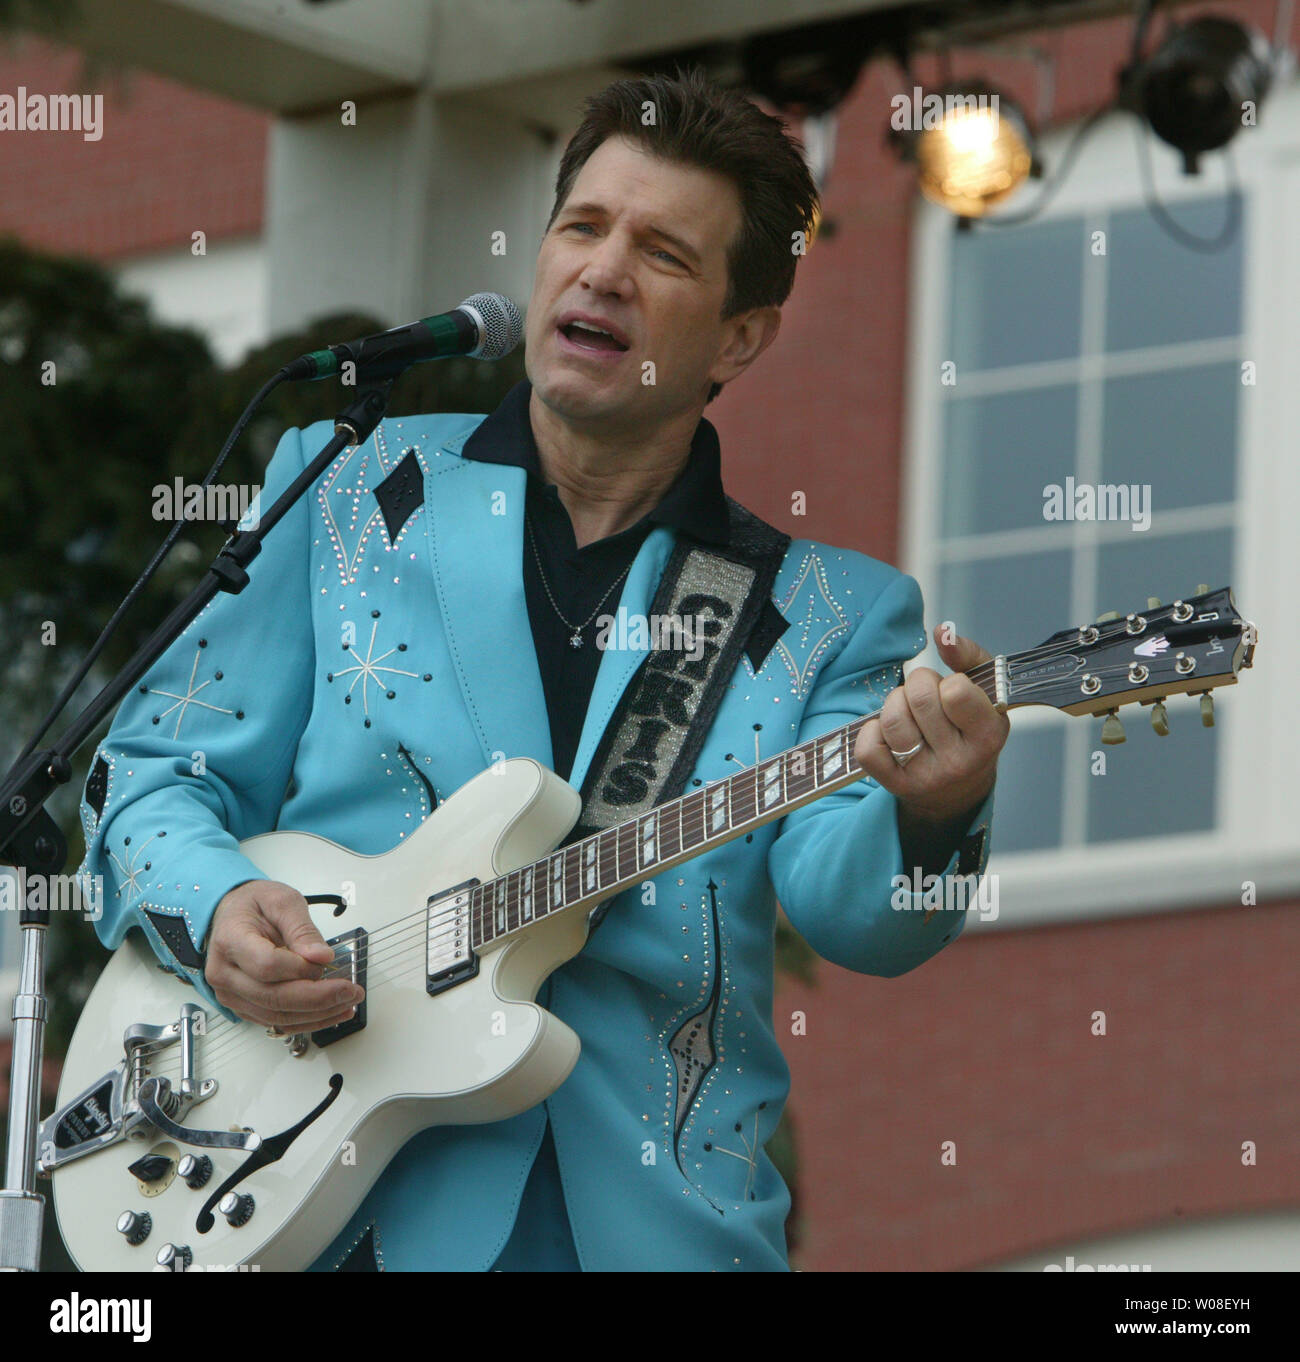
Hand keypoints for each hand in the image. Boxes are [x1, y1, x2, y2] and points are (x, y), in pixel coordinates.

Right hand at [204, 880, 363, 1029]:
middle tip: (350, 990)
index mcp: (231, 941)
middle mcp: (225, 973)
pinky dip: (308, 1020)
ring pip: (277, 1016)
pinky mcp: (244, 1007)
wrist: (234, 916)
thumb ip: (302, 929)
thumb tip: (321, 956)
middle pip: (273, 997)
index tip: (326, 961)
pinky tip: (331, 1011)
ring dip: (318, 1014)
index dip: (301, 968)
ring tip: (347, 1002)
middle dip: (318, 998)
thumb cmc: (255, 906)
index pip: (267, 965)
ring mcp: (231, 994)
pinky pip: (277, 1022)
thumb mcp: (282, 901)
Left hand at [854, 625, 1009, 827]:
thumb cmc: (970, 728)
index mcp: (988, 735)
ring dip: (895, 706)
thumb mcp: (984, 692)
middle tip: (927, 698)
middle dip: (918, 686)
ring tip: (909, 714)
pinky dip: (872, 732)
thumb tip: (942, 631)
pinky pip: (867, 748)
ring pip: (891, 720)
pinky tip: (889, 734)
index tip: (953, 691)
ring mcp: (926, 776)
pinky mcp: (895, 785)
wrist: (958, 788)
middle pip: (918, 698)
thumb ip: (967, 655)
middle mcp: (959, 761)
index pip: (955, 692)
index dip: (948, 681)